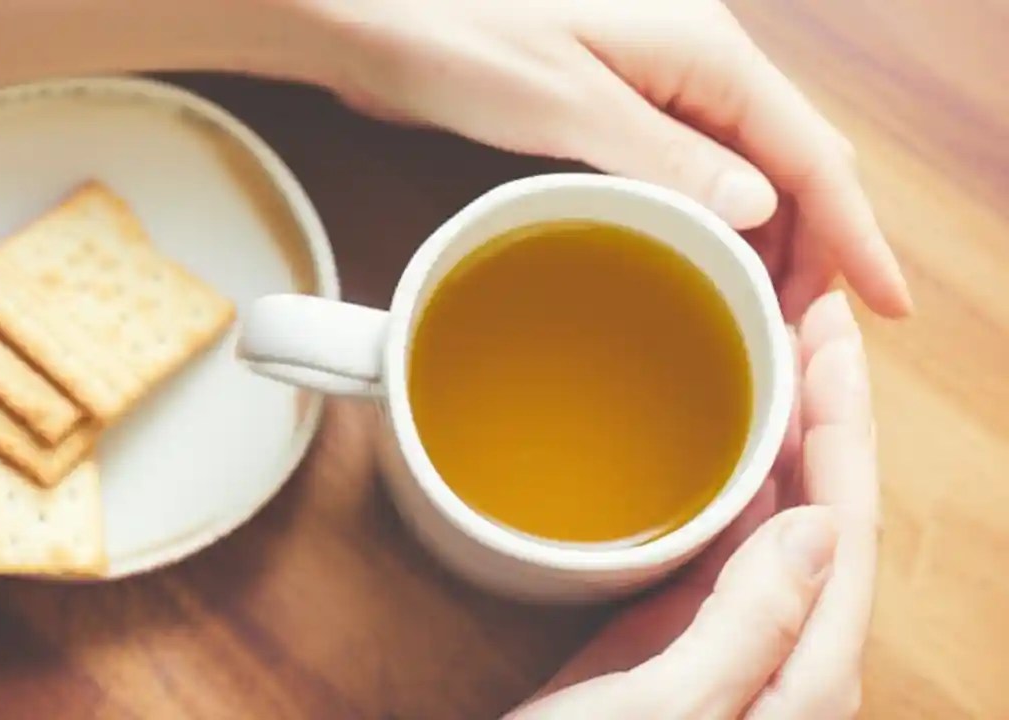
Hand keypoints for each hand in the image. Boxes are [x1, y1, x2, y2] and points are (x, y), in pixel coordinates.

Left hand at [320, 0, 910, 318]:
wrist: (374, 18)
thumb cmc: (452, 32)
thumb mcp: (563, 100)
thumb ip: (663, 156)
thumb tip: (755, 207)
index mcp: (703, 52)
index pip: (811, 150)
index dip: (857, 231)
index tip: (886, 302)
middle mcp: (692, 65)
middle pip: (789, 165)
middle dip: (812, 250)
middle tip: (804, 335)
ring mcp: (653, 88)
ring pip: (743, 174)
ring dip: (765, 245)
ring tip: (764, 320)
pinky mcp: (612, 111)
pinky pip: (689, 173)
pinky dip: (711, 227)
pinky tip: (704, 270)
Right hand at [507, 291, 878, 718]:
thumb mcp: (663, 714)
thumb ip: (751, 631)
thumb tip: (819, 526)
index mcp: (801, 677)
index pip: (848, 525)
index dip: (843, 422)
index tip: (828, 334)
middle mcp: (780, 654)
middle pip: (822, 506)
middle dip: (820, 403)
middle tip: (802, 310)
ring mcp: (726, 644)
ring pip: (773, 513)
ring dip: (775, 424)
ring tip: (764, 343)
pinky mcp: (671, 638)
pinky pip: (720, 536)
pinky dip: (724, 471)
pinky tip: (708, 427)